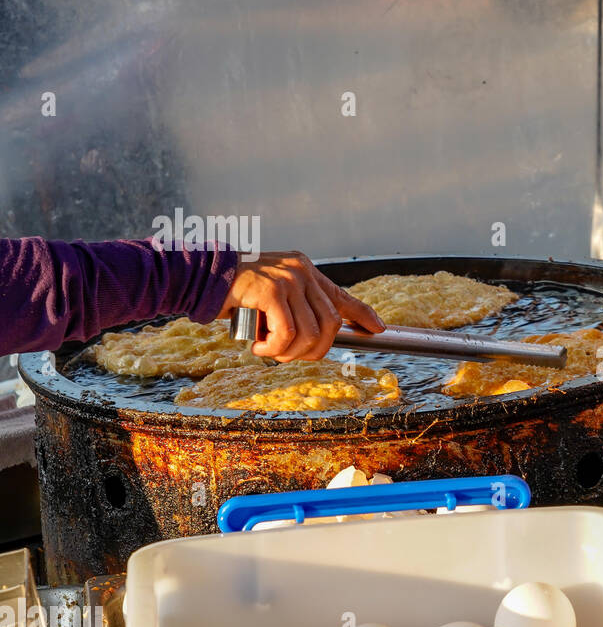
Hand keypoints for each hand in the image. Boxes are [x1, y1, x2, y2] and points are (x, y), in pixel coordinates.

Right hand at [218, 251, 383, 360]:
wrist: (199, 277)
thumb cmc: (235, 293)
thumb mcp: (273, 297)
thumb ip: (296, 308)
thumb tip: (318, 337)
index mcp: (305, 270)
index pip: (341, 295)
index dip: (363, 315)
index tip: (378, 329)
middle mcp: (301, 271)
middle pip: (331, 322)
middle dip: (316, 349)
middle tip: (289, 356)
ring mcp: (288, 279)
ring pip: (311, 332)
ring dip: (291, 352)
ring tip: (269, 352)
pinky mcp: (271, 290)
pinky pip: (288, 333)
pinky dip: (275, 349)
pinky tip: (259, 347)